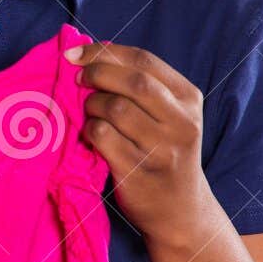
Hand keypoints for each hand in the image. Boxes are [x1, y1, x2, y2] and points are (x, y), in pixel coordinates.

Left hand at [69, 42, 211, 243]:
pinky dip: (89, 129)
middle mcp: (182, 121)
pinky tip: (91, 135)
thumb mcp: (168, 115)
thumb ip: (140, 86)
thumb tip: (89, 55)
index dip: (103, 52)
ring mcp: (162, 148)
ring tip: (90, 112)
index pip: (144, 61)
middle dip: (96, 73)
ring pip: (114, 107)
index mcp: (188, 98)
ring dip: (91, 105)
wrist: (179, 210)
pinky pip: (102, 135)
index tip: (74, 54)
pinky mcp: (139, 169)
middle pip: (132, 81)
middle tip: (77, 80)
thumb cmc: (164, 152)